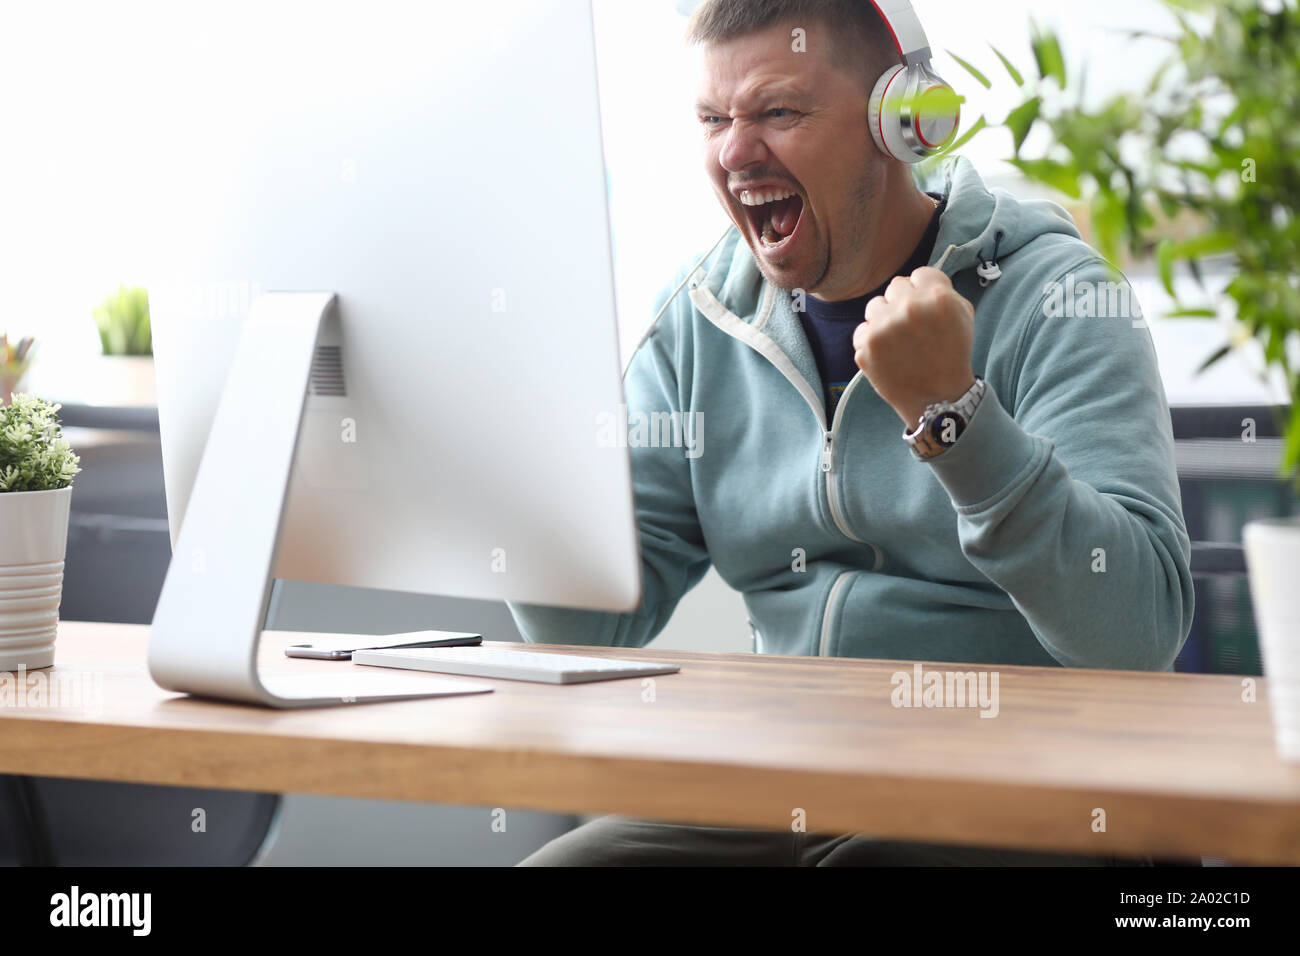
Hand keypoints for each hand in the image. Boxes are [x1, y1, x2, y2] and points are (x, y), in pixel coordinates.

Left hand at [852, 266, 976, 427]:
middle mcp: (909, 308)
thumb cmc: (952, 355)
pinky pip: (861, 331)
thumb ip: (943, 289)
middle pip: (896, 286)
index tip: (926, 310)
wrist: (938, 400)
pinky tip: (887, 355)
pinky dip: (871, 342)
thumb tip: (918, 278)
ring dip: (884, 320)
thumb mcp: (963, 315)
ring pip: (874, 305)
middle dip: (903, 303)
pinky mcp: (867, 347)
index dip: (923, 292)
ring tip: (899, 342)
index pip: (919, 274)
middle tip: (912, 328)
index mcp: (937, 297)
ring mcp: (885, 327)